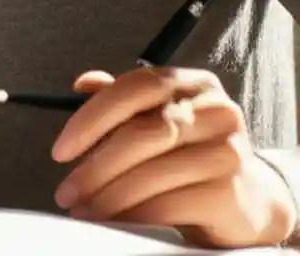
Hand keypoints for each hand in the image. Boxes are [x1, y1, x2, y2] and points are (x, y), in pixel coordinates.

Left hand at [50, 67, 295, 247]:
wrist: (246, 199)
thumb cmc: (187, 153)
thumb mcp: (157, 118)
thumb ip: (120, 99)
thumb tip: (82, 83)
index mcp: (192, 83)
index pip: (135, 87)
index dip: (90, 118)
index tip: (60, 151)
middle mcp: (216, 111)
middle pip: (142, 133)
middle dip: (94, 167)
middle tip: (64, 192)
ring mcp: (229, 151)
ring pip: (153, 172)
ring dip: (108, 196)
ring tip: (81, 210)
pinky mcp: (231, 192)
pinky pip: (171, 204)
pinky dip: (134, 214)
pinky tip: (112, 222)